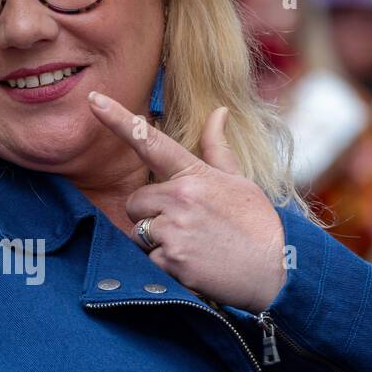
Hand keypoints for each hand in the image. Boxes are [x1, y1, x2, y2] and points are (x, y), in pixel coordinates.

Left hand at [87, 94, 287, 313]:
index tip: (94, 100)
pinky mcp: (170, 260)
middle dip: (149, 214)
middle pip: (135, 202)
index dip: (119, 120)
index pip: (151, 143)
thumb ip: (218, 150)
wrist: (277, 271)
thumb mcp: (241, 182)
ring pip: (138, 231)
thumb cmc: (258, 225)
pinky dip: (164, 265)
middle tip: (184, 227)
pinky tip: (192, 264)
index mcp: (195, 175)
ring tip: (193, 246)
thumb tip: (219, 111)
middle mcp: (181, 197)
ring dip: (156, 241)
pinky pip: (147, 259)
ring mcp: (174, 229)